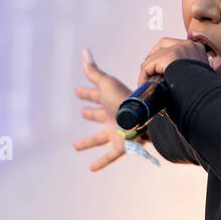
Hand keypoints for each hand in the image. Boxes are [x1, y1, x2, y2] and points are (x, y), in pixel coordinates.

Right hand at [72, 47, 133, 171]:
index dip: (85, 93)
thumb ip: (93, 71)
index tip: (76, 91)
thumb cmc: (126, 99)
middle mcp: (113, 116)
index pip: (95, 95)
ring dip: (87, 142)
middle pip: (98, 115)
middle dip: (89, 113)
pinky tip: (91, 169)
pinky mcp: (122, 146)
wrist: (145, 119)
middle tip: (82, 112)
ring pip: (99, 137)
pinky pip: (109, 156)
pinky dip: (100, 163)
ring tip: (75, 146)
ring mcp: (117, 131)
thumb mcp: (106, 84)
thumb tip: (84, 50)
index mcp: (110, 100)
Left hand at [136, 36, 209, 86]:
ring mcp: (177, 49)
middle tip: (149, 74)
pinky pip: (148, 66)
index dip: (164, 55)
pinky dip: (144, 76)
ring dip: (148, 71)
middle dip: (153, 60)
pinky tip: (144, 85)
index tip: (160, 68)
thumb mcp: (200, 77)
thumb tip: (181, 79)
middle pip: (162, 46)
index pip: (175, 44)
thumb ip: (191, 71)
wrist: (207, 96)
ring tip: (146, 83)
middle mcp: (188, 45)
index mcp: (197, 48)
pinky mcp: (167, 57)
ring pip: (154, 58)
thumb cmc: (204, 92)